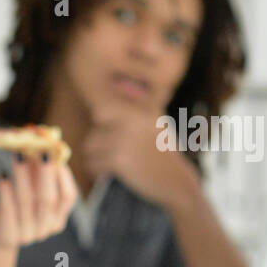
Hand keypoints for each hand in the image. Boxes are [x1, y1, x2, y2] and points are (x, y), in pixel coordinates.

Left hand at [0, 151, 76, 246]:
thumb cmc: (13, 208)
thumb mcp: (28, 193)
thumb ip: (36, 174)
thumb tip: (39, 141)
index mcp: (57, 218)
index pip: (68, 197)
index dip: (64, 176)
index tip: (56, 154)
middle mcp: (46, 228)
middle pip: (48, 199)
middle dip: (45, 173)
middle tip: (40, 150)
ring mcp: (28, 234)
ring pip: (26, 201)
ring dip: (22, 175)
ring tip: (16, 154)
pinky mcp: (8, 235)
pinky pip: (8, 210)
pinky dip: (5, 191)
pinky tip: (2, 175)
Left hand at [80, 105, 199, 209]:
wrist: (176, 181)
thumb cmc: (164, 154)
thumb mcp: (157, 123)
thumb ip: (143, 104)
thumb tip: (122, 84)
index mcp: (138, 112)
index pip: (99, 112)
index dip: (100, 127)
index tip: (109, 140)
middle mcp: (130, 122)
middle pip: (93, 132)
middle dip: (96, 147)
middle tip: (109, 157)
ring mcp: (123, 140)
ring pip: (90, 148)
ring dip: (96, 160)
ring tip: (109, 166)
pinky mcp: (118, 159)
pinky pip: (93, 164)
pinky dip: (97, 172)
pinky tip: (108, 175)